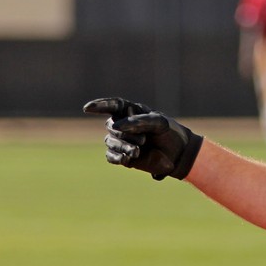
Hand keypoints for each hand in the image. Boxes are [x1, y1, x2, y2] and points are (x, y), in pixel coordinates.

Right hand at [83, 97, 203, 180]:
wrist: (178, 154)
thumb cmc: (169, 133)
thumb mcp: (158, 122)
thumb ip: (138, 121)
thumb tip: (116, 126)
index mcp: (131, 111)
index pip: (113, 105)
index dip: (99, 105)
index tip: (87, 108)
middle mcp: (123, 124)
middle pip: (112, 126)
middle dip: (126, 134)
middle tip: (144, 140)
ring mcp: (122, 140)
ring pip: (110, 142)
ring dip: (123, 147)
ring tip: (138, 151)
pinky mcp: (123, 156)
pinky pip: (111, 156)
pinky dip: (117, 157)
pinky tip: (126, 160)